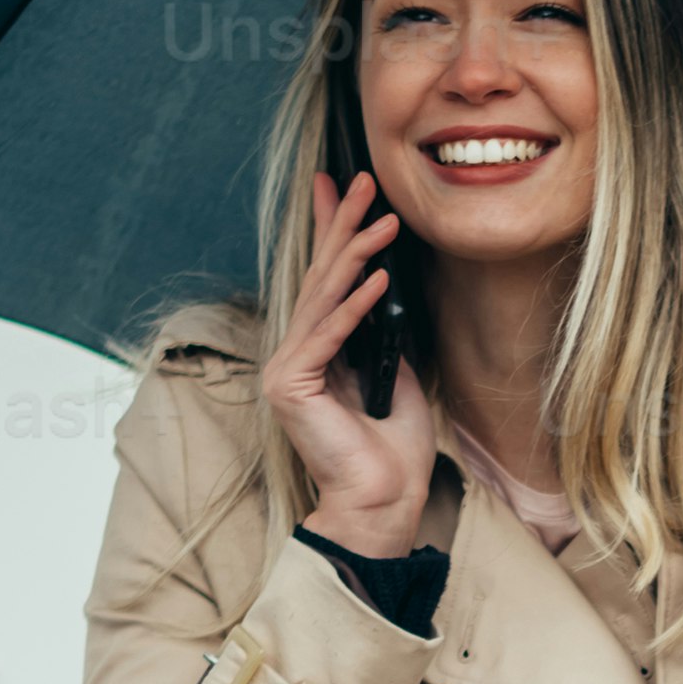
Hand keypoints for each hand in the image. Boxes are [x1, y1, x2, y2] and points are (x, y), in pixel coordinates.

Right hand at [259, 170, 438, 550]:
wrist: (383, 504)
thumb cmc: (392, 453)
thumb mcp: (395, 379)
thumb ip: (381, 339)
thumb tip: (384, 295)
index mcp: (316, 353)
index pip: (324, 280)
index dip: (331, 231)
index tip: (338, 187)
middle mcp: (294, 356)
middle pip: (320, 278)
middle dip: (342, 225)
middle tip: (360, 179)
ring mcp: (287, 370)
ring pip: (323, 298)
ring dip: (356, 254)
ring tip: (381, 218)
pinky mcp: (290, 386)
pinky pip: (329, 335)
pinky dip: (356, 304)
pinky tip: (378, 275)